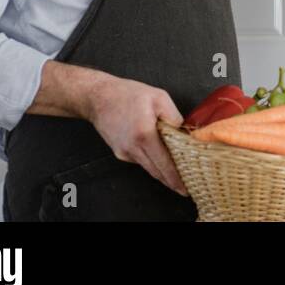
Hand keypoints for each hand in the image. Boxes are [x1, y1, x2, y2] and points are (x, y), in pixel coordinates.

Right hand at [84, 75, 188, 195]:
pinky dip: (150, 161)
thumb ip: (174, 116)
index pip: (163, 164)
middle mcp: (132, 148)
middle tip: (185, 188)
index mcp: (144, 135)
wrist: (99, 98)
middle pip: (155, 171)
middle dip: (170, 181)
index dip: (175, 178)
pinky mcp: (119, 152)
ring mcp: (124, 152)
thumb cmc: (128, 95)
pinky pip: (139, 160)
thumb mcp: (159, 97)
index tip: (184, 189)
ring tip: (176, 175)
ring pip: (147, 167)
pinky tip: (159, 157)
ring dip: (161, 172)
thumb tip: (183, 132)